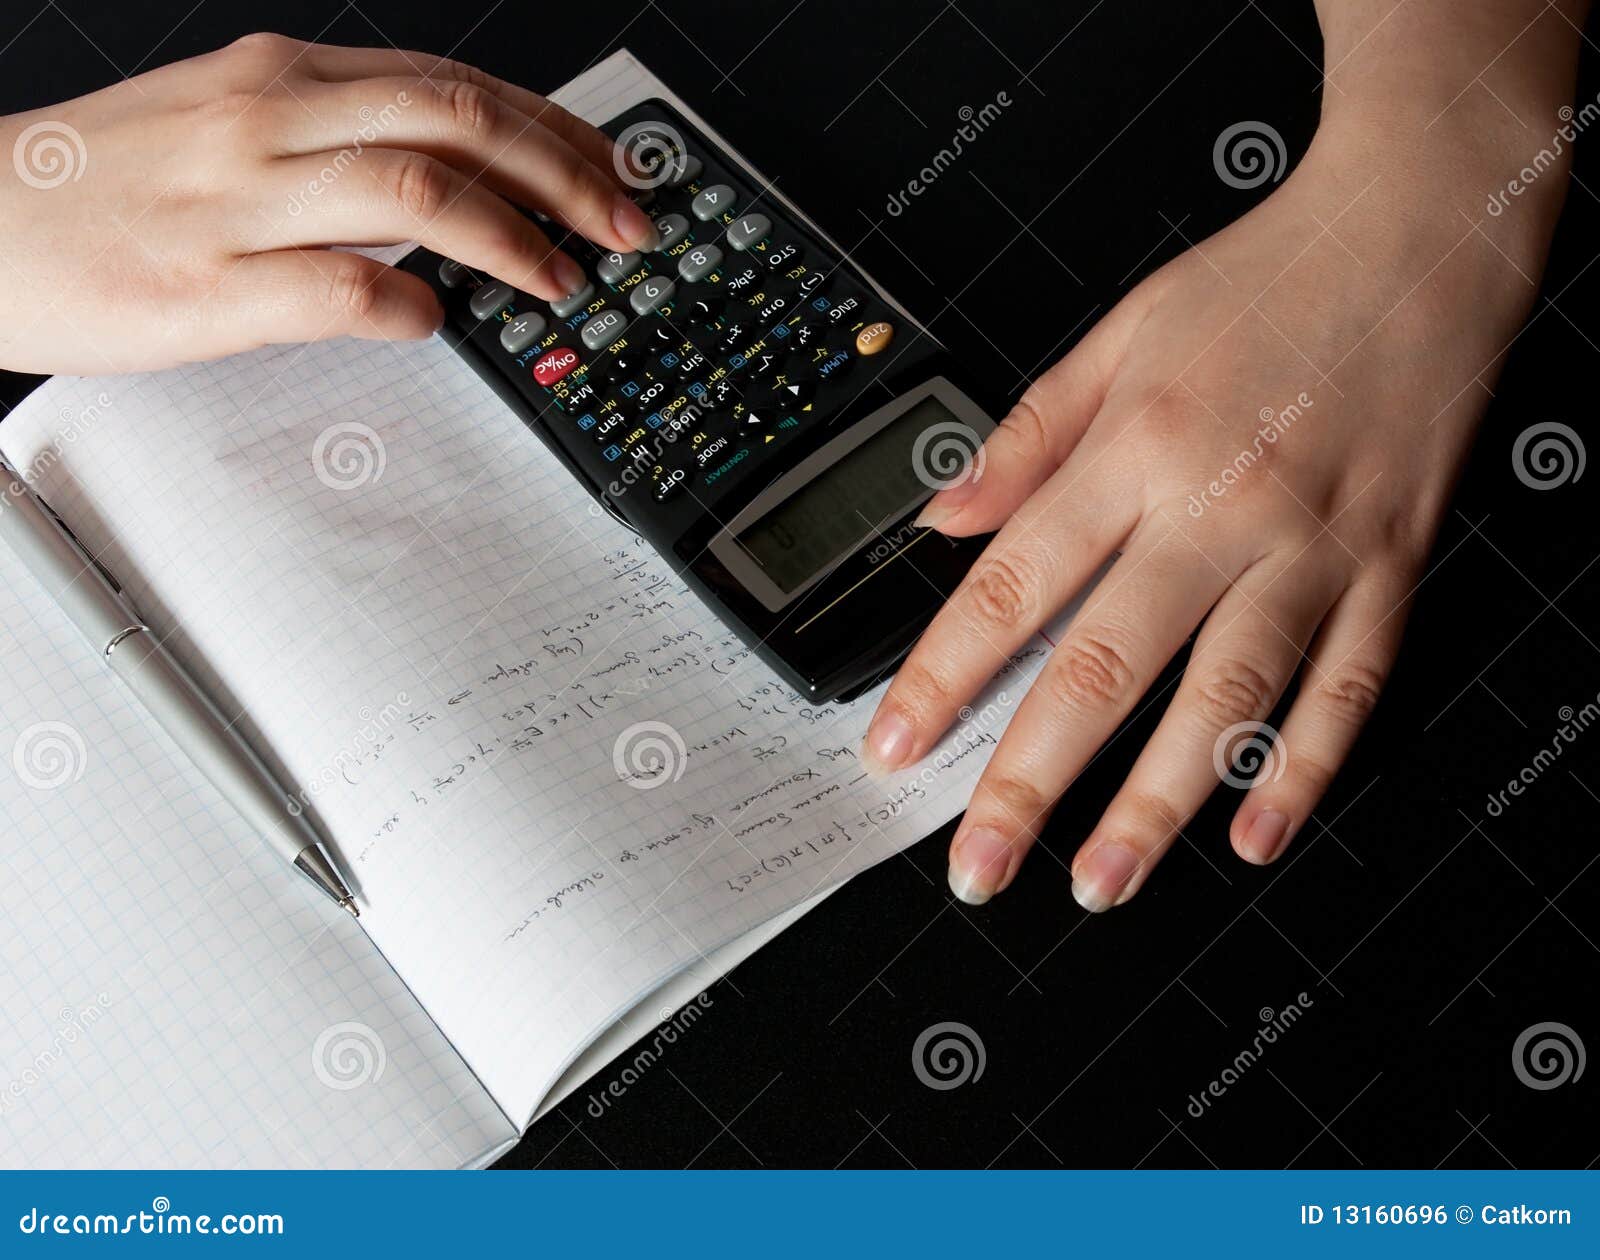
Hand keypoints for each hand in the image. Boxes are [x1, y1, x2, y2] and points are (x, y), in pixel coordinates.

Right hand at [0, 33, 658, 373]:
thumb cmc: (104, 185)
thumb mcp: (229, 121)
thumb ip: (338, 138)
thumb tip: (451, 180)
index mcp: (284, 76)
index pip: (454, 84)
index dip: (553, 130)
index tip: (611, 172)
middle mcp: (272, 120)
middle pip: (458, 124)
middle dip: (566, 177)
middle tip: (625, 229)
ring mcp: (241, 202)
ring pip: (417, 190)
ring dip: (513, 241)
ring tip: (562, 283)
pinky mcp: (208, 288)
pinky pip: (337, 287)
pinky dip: (407, 305)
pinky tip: (435, 322)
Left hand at [863, 98, 1569, 910]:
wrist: (1421, 230)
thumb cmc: (1262, 281)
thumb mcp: (1119, 335)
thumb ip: (1026, 439)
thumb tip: (939, 520)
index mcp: (1138, 446)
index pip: (1013, 586)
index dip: (943, 677)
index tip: (896, 748)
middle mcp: (1220, 504)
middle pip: (1106, 664)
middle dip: (1032, 780)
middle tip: (981, 865)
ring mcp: (1313, 542)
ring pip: (1226, 695)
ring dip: (1159, 803)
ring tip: (1099, 881)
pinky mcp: (1391, 564)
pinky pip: (1347, 683)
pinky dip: (1303, 766)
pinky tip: (1255, 831)